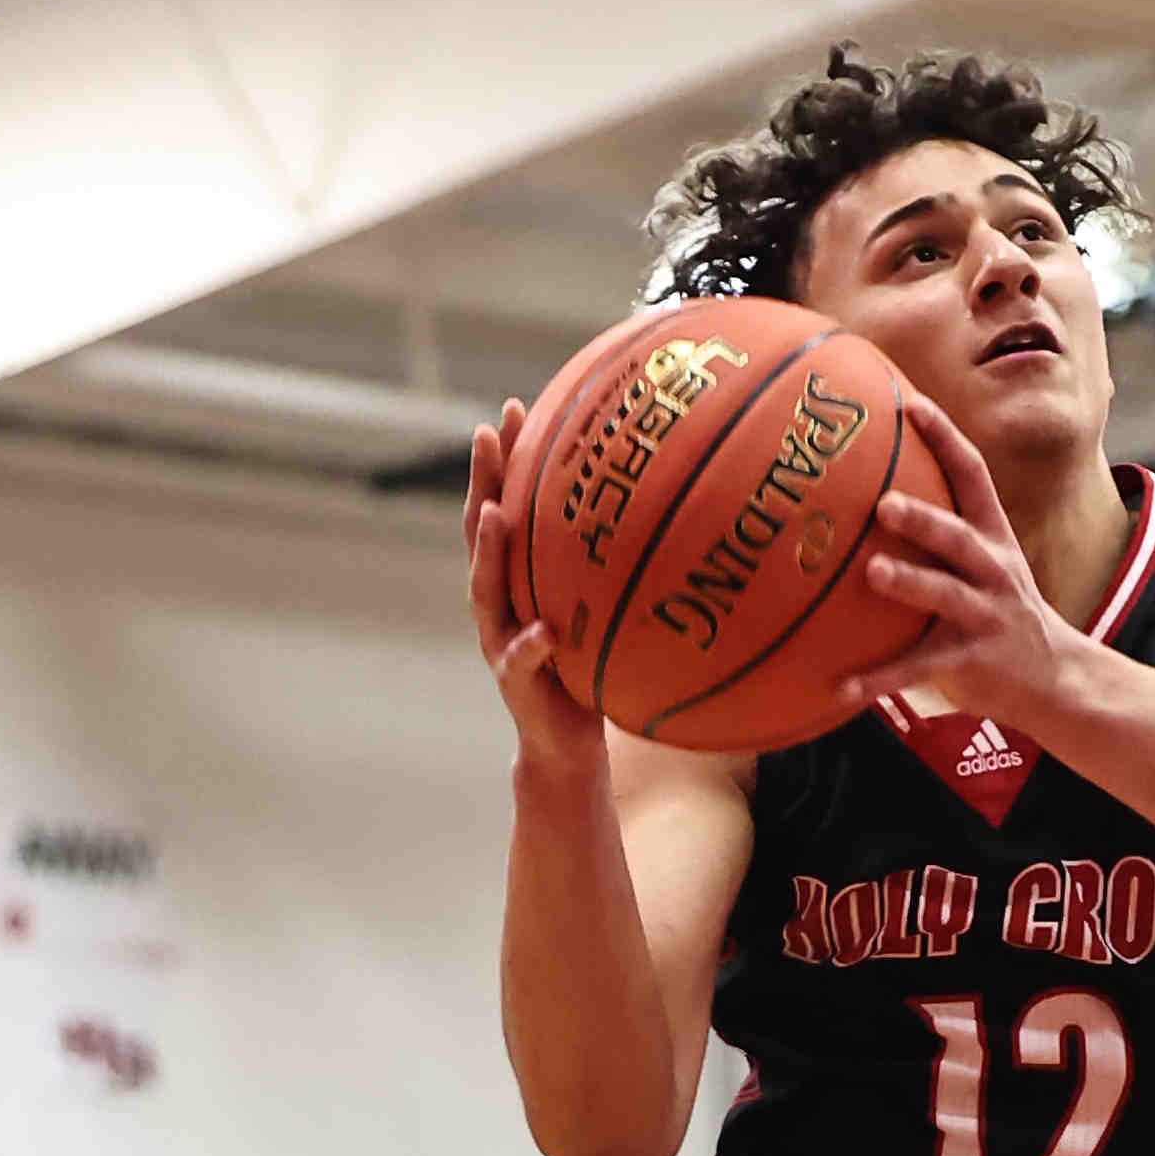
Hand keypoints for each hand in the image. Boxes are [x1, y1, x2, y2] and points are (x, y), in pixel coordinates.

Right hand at [463, 408, 610, 807]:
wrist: (566, 745)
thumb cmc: (591, 669)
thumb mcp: (602, 610)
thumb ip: (611, 569)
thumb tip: (672, 508)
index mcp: (516, 579)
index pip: (504, 508)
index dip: (503, 462)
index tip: (513, 409)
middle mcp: (500, 604)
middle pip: (481, 534)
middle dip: (483, 482)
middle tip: (486, 433)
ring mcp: (501, 642)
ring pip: (485, 591)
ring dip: (489, 551)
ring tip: (496, 514)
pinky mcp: (516, 684)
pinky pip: (520, 661)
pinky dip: (530, 646)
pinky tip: (542, 630)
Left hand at [834, 386, 1076, 730]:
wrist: (1054, 677)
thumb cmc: (997, 613)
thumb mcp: (983, 565)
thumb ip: (939, 534)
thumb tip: (871, 492)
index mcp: (992, 537)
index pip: (972, 474)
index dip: (944, 437)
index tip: (909, 402)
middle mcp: (993, 569)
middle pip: (958, 535)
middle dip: (924, 518)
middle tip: (883, 503)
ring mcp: (985, 614)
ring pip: (946, 594)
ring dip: (910, 582)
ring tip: (873, 572)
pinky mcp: (972, 660)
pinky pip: (920, 669)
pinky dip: (881, 679)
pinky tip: (842, 688)